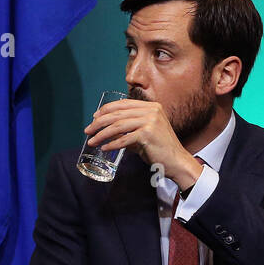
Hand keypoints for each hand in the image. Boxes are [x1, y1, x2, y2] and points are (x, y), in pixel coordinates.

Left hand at [86, 98, 202, 189]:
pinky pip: (124, 139)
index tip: (94, 117)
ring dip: (101, 134)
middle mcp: (152, 111)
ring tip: (92, 141)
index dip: (106, 109)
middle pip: (118, 114)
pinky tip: (104, 147)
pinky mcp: (148, 134)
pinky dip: (112, 144)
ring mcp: (150, 122)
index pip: (123, 104)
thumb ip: (129, 128)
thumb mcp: (145, 132)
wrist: (176, 160)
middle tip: (87, 130)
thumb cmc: (160, 148)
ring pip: (118, 126)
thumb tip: (107, 130)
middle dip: (99, 122)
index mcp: (152, 107)